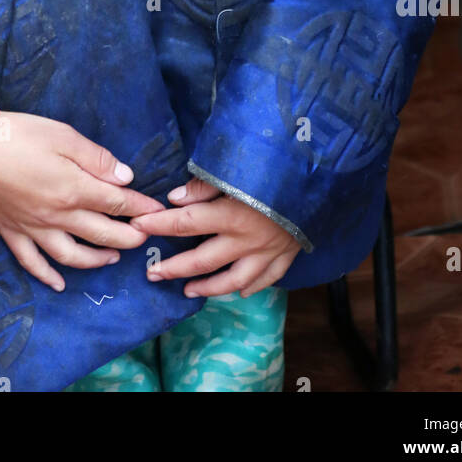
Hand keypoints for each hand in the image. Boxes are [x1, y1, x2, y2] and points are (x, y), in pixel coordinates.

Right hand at [0, 110, 164, 291]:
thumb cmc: (19, 134)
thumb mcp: (63, 135)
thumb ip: (96, 159)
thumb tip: (125, 178)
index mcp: (74, 189)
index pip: (117, 203)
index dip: (140, 208)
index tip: (157, 212)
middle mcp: (57, 216)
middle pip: (101, 234)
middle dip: (128, 238)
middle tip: (144, 237)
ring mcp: (33, 228)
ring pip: (72, 255)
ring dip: (97, 260)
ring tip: (113, 258)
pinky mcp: (11, 232)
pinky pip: (32, 263)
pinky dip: (47, 276)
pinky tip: (60, 283)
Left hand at [129, 176, 300, 297]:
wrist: (322, 181)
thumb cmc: (274, 169)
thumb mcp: (237, 169)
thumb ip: (204, 185)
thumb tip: (175, 198)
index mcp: (231, 214)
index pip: (185, 223)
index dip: (159, 224)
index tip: (138, 226)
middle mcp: (246, 240)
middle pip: (202, 260)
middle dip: (174, 268)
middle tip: (152, 274)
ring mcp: (266, 252)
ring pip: (232, 281)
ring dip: (208, 288)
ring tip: (187, 291)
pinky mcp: (285, 256)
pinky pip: (265, 279)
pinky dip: (250, 288)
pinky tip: (237, 292)